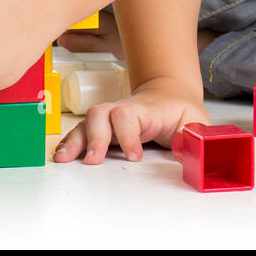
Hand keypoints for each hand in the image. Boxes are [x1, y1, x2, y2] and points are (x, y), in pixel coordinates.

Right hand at [53, 80, 208, 164]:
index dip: (127, 135)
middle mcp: (121, 111)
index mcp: (144, 109)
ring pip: (86, 123)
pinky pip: (82, 133)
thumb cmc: (180, 110)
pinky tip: (61, 156)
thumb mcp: (195, 119)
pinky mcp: (103, 129)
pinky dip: (69, 143)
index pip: (127, 115)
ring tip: (64, 159)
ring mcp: (109, 119)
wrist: (169, 95)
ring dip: (74, 141)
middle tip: (93, 160)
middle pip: (100, 114)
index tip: (135, 156)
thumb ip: (193, 134)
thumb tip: (188, 150)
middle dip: (94, 137)